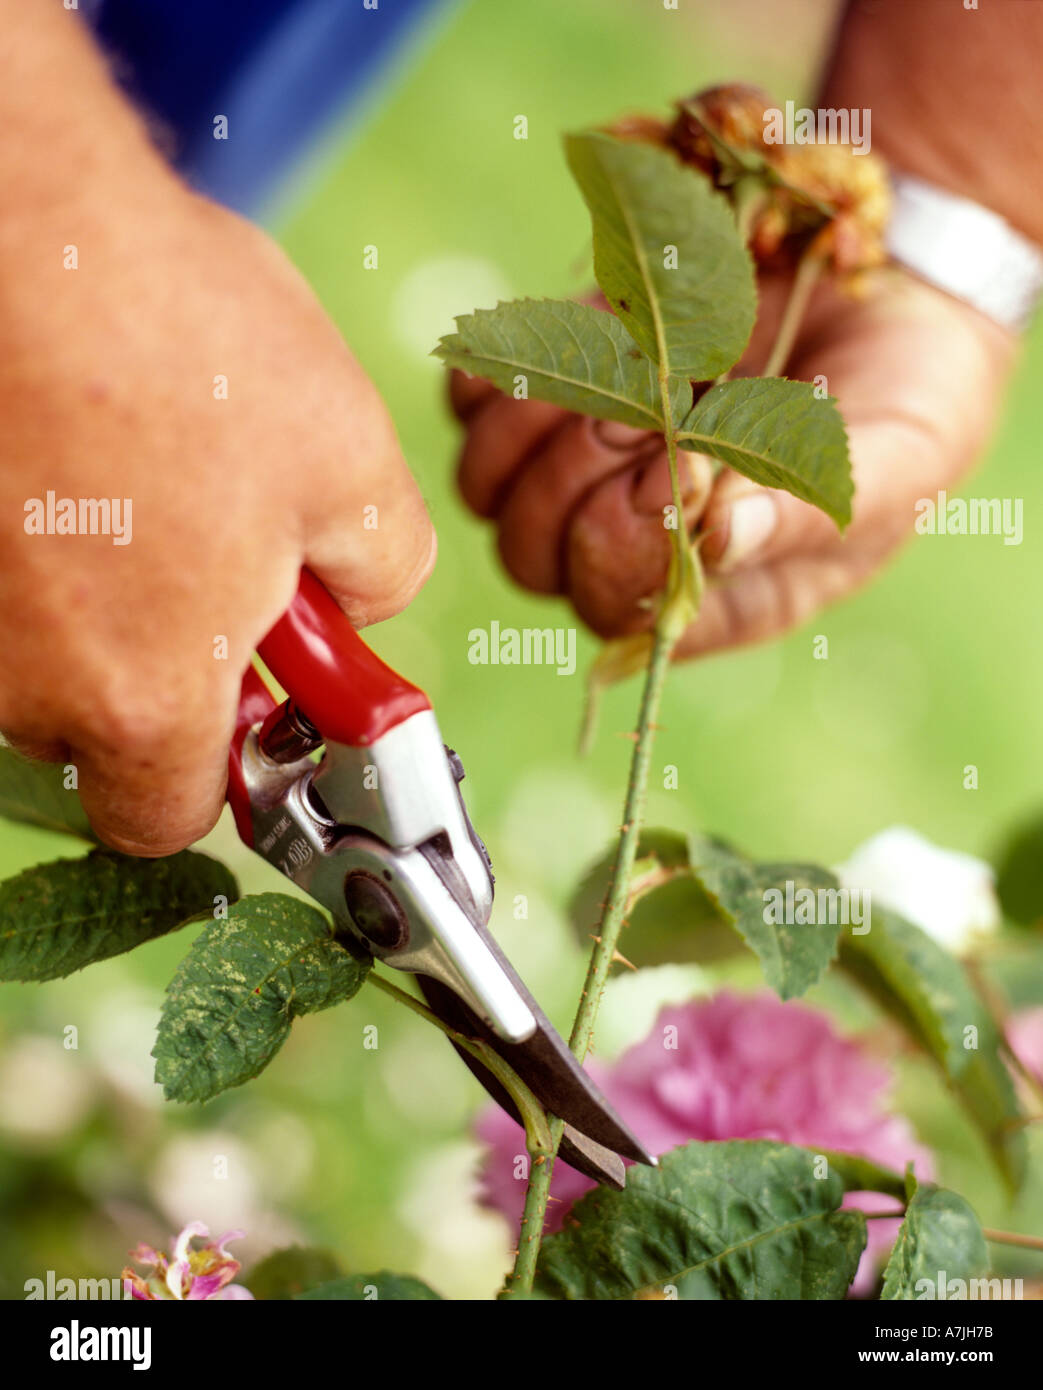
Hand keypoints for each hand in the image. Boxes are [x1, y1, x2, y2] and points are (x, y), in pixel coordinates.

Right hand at [0, 178, 433, 853]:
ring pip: (38, 654)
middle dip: (159, 670)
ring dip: (93, 597)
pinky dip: (35, 545)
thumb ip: (381, 576)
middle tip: (206, 556)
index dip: (221, 770)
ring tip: (136, 471)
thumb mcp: (349, 463)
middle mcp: (22, 682)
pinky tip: (71, 451)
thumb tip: (358, 607)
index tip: (256, 707)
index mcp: (142, 696)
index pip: (168, 820)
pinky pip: (1, 584)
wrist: (24, 226)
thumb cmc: (184, 344)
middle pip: (98, 732)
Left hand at [449, 267, 1015, 657]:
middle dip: (582, 476)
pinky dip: (504, 371)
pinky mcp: (558, 391)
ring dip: (542, 420)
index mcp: (710, 595)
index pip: (611, 610)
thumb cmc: (911, 394)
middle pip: (533, 555)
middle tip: (657, 407)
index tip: (684, 462)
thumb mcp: (893, 461)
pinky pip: (474, 406)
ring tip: (631, 365)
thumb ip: (806, 510)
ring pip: (490, 484)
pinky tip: (566, 342)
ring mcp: (585, 471)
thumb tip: (717, 540)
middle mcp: (633, 546)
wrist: (896, 284)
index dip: (625, 543)